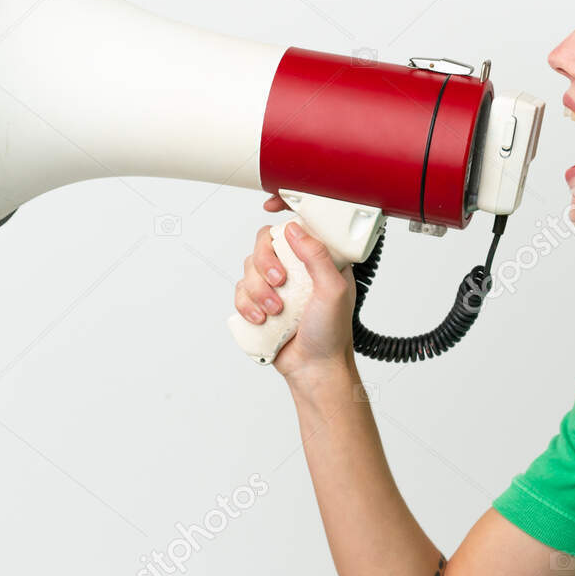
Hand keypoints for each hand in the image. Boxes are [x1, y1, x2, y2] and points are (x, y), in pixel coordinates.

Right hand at [234, 194, 358, 380]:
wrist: (315, 368)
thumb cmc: (332, 333)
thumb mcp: (334, 290)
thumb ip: (317, 256)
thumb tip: (294, 229)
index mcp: (319, 259)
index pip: (298, 225)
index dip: (283, 210)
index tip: (270, 207)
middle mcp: (296, 268)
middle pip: (264, 243)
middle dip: (266, 263)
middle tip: (280, 282)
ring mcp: (277, 286)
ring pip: (249, 268)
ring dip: (258, 290)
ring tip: (276, 311)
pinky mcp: (260, 303)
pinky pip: (240, 291)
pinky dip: (246, 305)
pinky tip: (261, 319)